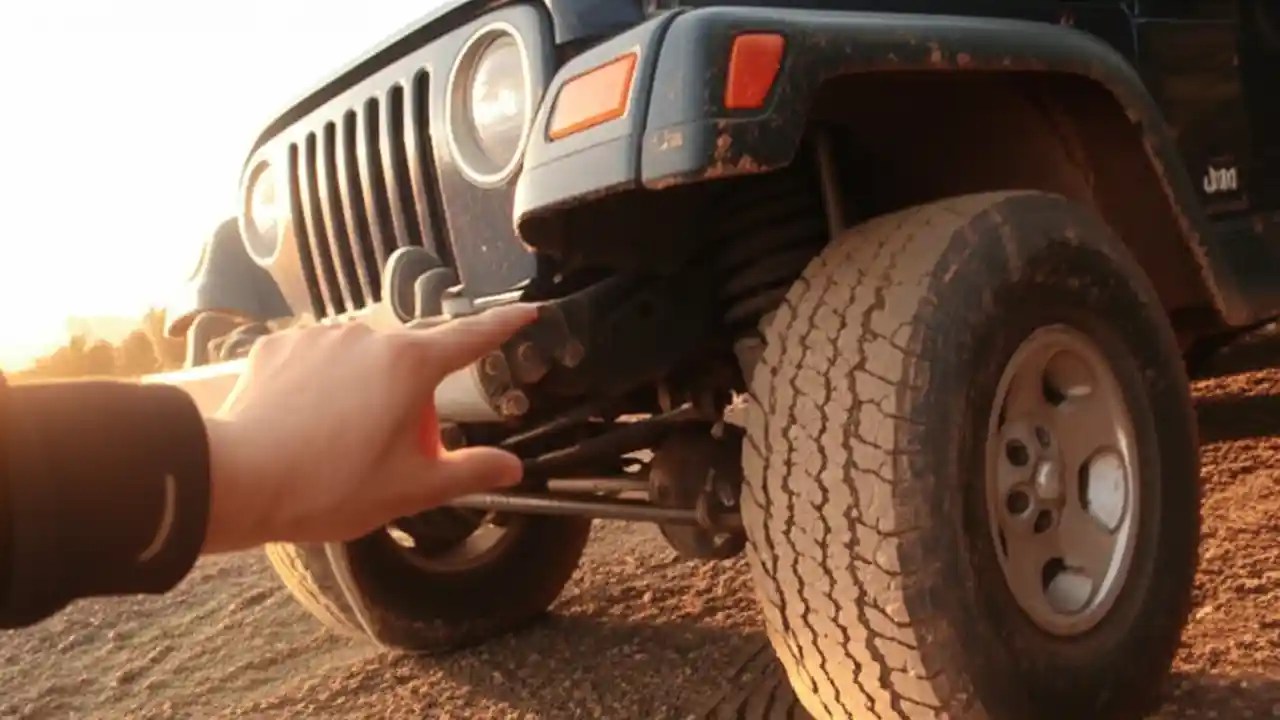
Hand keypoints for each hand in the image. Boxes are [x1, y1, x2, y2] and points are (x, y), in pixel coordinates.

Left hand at [201, 304, 537, 552]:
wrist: (235, 480)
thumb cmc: (329, 486)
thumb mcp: (411, 489)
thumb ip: (468, 472)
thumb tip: (511, 467)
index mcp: (409, 366)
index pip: (470, 338)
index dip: (502, 326)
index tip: (527, 312)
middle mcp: (367, 337)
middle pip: (411, 361)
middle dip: (413, 399)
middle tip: (391, 452)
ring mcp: (319, 337)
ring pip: (363, 360)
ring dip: (366, 391)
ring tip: (340, 445)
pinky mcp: (279, 346)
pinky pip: (318, 360)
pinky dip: (323, 386)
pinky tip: (306, 424)